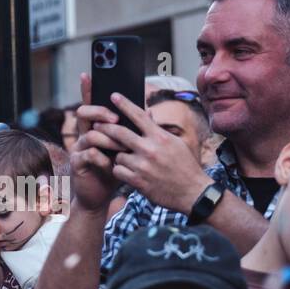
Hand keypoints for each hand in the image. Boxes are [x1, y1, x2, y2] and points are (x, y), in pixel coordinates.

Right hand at [67, 72, 124, 212]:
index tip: (87, 74)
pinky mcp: (78, 164)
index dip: (87, 89)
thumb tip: (150, 113)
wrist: (102, 196)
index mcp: (96, 128)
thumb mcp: (128, 150)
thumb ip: (135, 132)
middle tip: (115, 118)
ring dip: (107, 139)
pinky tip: (109, 163)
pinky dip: (101, 158)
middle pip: (84, 114)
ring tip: (121, 147)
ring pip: (90, 134)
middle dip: (100, 112)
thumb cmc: (116, 171)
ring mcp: (79, 148)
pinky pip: (88, 155)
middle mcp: (84, 134)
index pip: (91, 104)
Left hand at [94, 92, 210, 212]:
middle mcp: (150, 149)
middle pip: (119, 133)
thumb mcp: (175, 143)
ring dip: (117, 156)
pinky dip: (119, 171)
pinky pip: (118, 171)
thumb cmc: (185, 166)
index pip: (138, 115)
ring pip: (117, 155)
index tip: (113, 96)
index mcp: (160, 137)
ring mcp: (142, 166)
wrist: (192, 192)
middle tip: (96, 124)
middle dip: (105, 127)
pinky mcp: (138, 182)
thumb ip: (158, 130)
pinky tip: (126, 172)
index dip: (124, 104)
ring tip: (124, 159)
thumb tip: (147, 114)